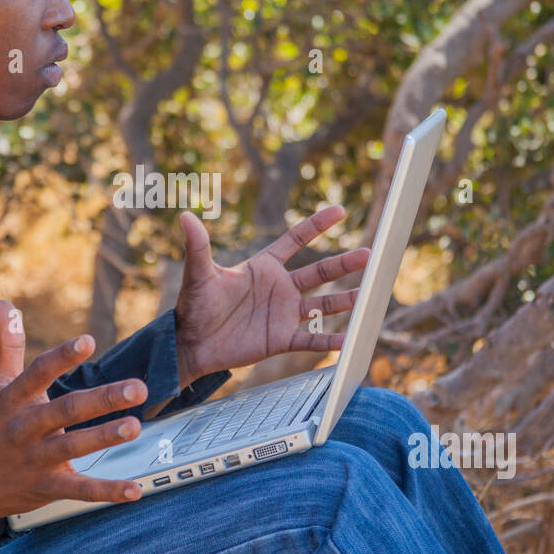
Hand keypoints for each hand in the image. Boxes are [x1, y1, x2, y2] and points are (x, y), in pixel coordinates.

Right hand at [0, 300, 146, 530]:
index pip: (38, 373)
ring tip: (135, 427)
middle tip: (137, 387)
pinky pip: (80, 489)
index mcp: (15, 398)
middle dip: (102, 398)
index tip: (88, 341)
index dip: (62, 357)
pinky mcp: (48, 486)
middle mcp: (25, 427)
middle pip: (65, 410)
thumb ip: (7, 344)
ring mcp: (36, 458)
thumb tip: (5, 304)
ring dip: (105, 437)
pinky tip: (133, 489)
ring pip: (73, 446)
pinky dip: (107, 491)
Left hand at [172, 205, 368, 381]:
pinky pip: (311, 339)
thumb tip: (184, 216)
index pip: (295, 241)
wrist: (191, 343)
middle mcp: (279, 288)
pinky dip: (329, 341)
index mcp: (263, 267)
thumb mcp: (199, 274)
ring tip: (369, 294)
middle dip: (343, 263)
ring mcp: (283, 314)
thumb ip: (198, 246)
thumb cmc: (194, 306)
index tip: (339, 210)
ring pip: (322, 305)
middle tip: (369, 255)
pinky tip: (348, 340)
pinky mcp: (281, 339)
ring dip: (345, 300)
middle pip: (319, 272)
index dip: (316, 225)